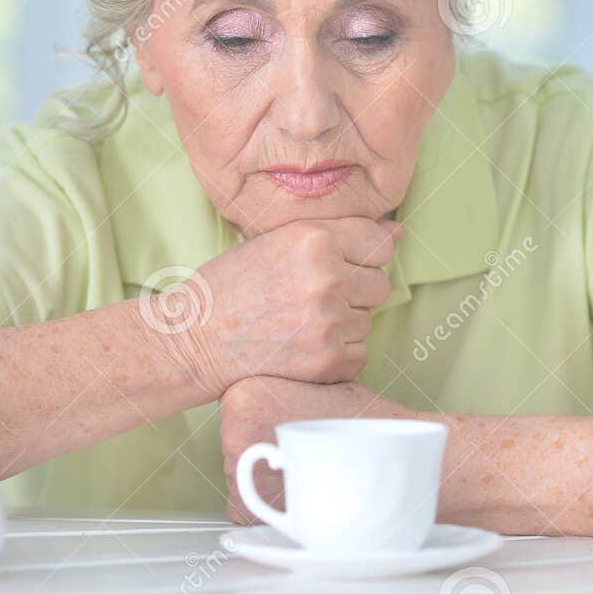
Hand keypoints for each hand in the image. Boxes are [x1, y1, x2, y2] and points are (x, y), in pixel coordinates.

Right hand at [156, 217, 399, 395]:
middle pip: (380, 283)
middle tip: (312, 298)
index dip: (359, 257)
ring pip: (369, 319)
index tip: (336, 267)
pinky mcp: (328, 361)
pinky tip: (303, 345)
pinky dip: (338, 352)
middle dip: (355, 291)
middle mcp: (327, 278)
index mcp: (314, 239)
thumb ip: (337, 232)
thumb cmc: (232, 285)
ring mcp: (329, 322)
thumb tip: (398, 232)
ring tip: (300, 321)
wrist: (195, 338)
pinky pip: (360, 352)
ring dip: (344, 322)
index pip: (378, 243)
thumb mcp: (277, 241)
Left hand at [218, 376, 417, 523]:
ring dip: (263, 479)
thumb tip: (266, 397)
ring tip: (305, 471)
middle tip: (298, 450)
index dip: (262, 421)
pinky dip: (266, 508)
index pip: (235, 412)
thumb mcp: (315, 383)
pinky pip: (243, 509)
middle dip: (260, 449)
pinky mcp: (245, 507)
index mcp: (243, 394)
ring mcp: (235, 468)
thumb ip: (281, 389)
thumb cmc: (359, 420)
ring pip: (238, 476)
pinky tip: (298, 493)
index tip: (283, 425)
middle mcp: (231, 429)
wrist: (391, 457)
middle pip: (233, 443)